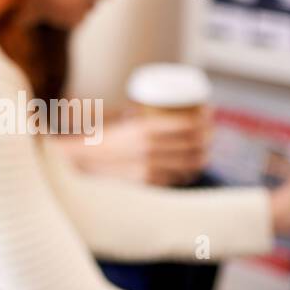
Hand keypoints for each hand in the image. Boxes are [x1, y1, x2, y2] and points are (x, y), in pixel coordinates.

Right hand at [60, 108, 212, 185]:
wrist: (79, 160)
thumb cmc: (95, 134)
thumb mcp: (116, 114)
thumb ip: (132, 112)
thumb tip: (146, 106)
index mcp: (143, 129)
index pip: (186, 125)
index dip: (204, 118)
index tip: (209, 111)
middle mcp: (151, 150)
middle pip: (194, 144)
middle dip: (209, 135)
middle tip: (210, 127)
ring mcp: (151, 169)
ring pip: (191, 163)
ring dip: (204, 154)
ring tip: (206, 146)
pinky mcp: (149, 183)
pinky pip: (179, 177)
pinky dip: (190, 170)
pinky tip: (192, 164)